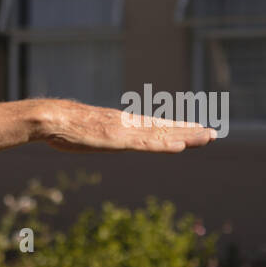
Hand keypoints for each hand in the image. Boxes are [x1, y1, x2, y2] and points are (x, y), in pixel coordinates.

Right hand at [36, 99, 218, 152]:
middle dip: (189, 131)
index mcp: (120, 123)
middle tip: (213, 133)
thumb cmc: (61, 127)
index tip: (194, 128)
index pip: (154, 126)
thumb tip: (91, 136)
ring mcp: (125, 132)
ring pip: (162, 135)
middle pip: (164, 128)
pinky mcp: (118, 140)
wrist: (52, 119)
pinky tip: (181, 146)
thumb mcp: (84, 132)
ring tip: (209, 136)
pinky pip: (147, 145)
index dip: (175, 127)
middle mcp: (128, 125)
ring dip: (187, 136)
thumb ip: (94, 135)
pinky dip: (165, 145)